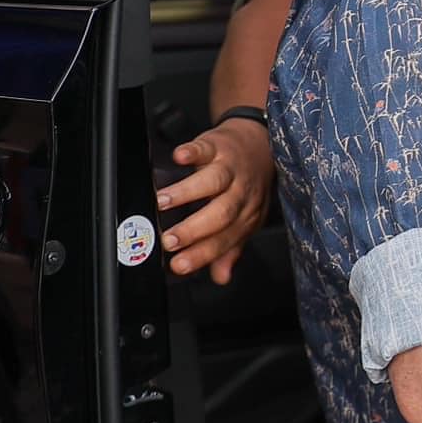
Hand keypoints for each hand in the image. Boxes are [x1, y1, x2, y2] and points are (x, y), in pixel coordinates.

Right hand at [156, 119, 275, 281]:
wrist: (258, 145)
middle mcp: (241, 194)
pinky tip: (179, 158)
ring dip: (188, 192)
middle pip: (222, 214)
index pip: (225, 240)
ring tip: (163, 202)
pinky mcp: (218, 146)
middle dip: (194, 229)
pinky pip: (206, 148)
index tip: (179, 265)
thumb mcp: (243, 219)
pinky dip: (193, 152)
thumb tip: (221, 277)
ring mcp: (230, 169)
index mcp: (246, 216)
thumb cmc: (247, 186)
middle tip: (169, 240)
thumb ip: (229, 248)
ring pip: (214, 181)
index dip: (202, 254)